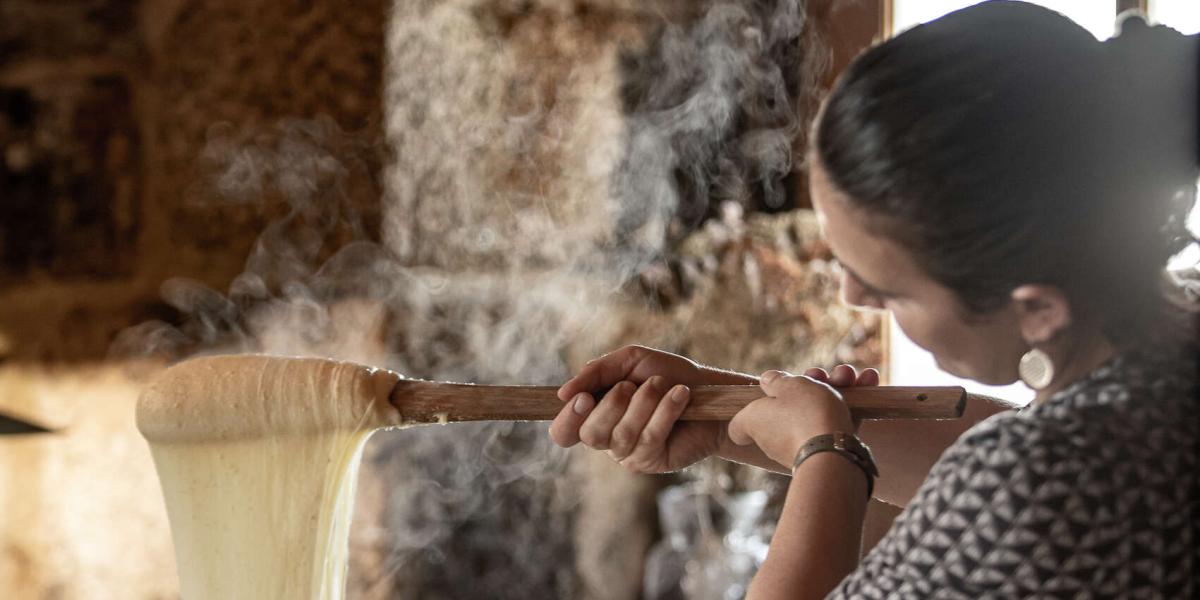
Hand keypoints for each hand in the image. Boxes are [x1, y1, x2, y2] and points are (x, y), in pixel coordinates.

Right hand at [549, 345, 733, 472]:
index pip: (563, 432)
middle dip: (612, 404)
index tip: (584, 398)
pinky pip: (650, 437)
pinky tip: (680, 395)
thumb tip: (562, 394)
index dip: (567, 419)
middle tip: (631, 385)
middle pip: (590, 434)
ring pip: (622, 434)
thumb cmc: (667, 375)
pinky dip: (665, 410)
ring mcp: (630, 453)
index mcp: (595, 415)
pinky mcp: (654, 460)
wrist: (710, 391)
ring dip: (644, 402)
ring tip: (662, 384)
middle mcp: (608, 439)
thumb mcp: (629, 361)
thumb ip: (595, 372)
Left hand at [727, 364, 876, 468]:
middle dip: (809, 386)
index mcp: (755, 422)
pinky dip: (852, 405)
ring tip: (851, 376)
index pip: (739, 426)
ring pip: (815, 413)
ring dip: (836, 389)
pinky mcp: (826, 452)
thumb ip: (777, 381)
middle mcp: (773, 439)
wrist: (832, 453)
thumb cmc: (803, 414)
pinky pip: (835, 424)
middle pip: (788, 408)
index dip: (749, 410)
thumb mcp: (789, 386)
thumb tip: (766, 381)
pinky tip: (868, 382)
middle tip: (825, 375)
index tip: (764, 397)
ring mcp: (800, 447)